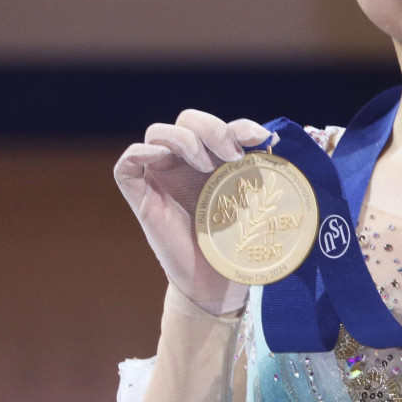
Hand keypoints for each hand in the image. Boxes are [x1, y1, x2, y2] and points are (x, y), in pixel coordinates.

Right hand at [114, 109, 272, 315]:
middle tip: (234, 155)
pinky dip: (142, 152)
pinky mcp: (140, 196)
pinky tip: (164, 159)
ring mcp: (159, 176)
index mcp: (212, 160)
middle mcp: (183, 163)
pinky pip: (127, 163)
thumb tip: (274, 136)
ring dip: (185, 139)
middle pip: (187, 120)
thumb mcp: (252, 200)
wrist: (215, 282)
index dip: (239, 125)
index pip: (218, 126)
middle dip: (213, 129)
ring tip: (208, 165)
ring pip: (158, 133)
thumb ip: (259, 169)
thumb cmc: (235, 242)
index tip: (262, 138)